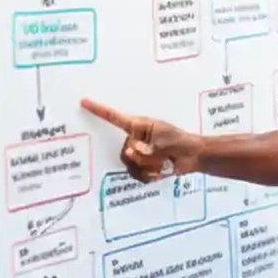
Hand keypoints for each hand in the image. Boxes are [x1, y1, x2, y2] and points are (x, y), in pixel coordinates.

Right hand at [81, 98, 203, 182]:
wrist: (193, 156)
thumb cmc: (181, 141)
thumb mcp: (165, 139)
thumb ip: (148, 146)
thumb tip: (131, 151)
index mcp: (138, 126)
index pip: (114, 118)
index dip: (99, 110)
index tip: (84, 102)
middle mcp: (134, 139)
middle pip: (125, 152)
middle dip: (144, 157)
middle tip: (162, 154)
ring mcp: (136, 154)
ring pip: (131, 165)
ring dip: (150, 166)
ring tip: (164, 161)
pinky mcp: (140, 167)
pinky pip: (137, 175)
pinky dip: (150, 175)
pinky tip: (161, 170)